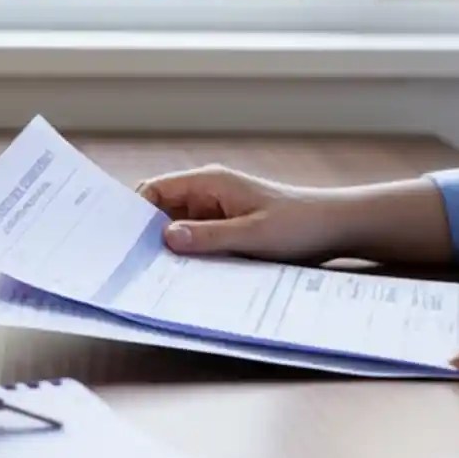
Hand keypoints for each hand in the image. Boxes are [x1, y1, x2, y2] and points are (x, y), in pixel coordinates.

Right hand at [135, 165, 345, 261]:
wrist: (334, 226)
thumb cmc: (298, 224)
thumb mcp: (252, 235)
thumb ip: (209, 236)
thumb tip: (165, 238)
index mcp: (209, 182)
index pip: (154, 190)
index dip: (134, 214)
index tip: (124, 244)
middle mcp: (208, 192)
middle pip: (160, 210)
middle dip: (147, 235)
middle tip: (135, 266)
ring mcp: (217, 209)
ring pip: (177, 228)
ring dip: (170, 248)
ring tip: (157, 275)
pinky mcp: (227, 226)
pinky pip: (197, 239)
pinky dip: (189, 254)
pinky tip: (185, 276)